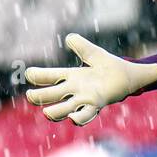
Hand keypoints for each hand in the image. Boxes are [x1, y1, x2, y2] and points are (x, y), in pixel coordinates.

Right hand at [24, 34, 156, 125]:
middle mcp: (74, 90)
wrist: (128, 76)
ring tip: (46, 112)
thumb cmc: (109, 65)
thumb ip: (81, 45)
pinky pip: (85, 115)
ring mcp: (84, 99)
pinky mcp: (97, 104)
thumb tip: (68, 37)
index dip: (38, 76)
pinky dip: (79, 118)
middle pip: (51, 95)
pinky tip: (73, 118)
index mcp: (71, 76)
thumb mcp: (94, 53)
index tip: (29, 73)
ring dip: (54, 112)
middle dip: (39, 96)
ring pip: (63, 109)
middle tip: (30, 95)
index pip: (49, 76)